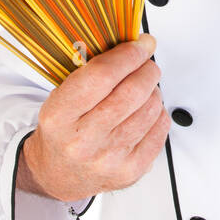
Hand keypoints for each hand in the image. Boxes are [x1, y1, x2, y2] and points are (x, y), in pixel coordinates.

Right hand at [18, 33, 170, 202]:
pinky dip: (158, 112)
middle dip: (147, 70)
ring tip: (142, 89)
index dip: (128, 55)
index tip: (140, 44)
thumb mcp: (60, 97)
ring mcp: (109, 158)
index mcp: (59, 116)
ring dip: (153, 90)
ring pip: (150, 109)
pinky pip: (160, 128)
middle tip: (147, 63)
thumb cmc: (64, 131)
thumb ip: (92, 71)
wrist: (60, 174)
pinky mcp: (131, 170)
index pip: (101, 76)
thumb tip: (135, 45)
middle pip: (132, 92)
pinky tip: (145, 111)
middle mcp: (83, 141)